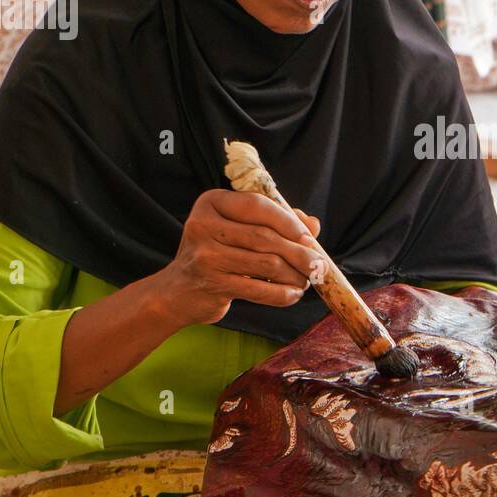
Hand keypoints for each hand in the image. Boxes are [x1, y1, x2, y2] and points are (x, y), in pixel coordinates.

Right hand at [154, 189, 324, 326]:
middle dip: (298, 252)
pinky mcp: (212, 284)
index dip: (289, 221)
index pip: (258, 205)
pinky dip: (283, 294)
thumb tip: (313, 224)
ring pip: (267, 264)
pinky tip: (293, 294)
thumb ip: (275, 222)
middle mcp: (203, 225)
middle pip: (264, 237)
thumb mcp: (239, 229)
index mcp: (211, 202)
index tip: (309, 237)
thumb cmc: (216, 254)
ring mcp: (206, 256)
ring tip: (305, 279)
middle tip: (317, 264)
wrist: (178, 291)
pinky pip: (260, 290)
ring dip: (294, 274)